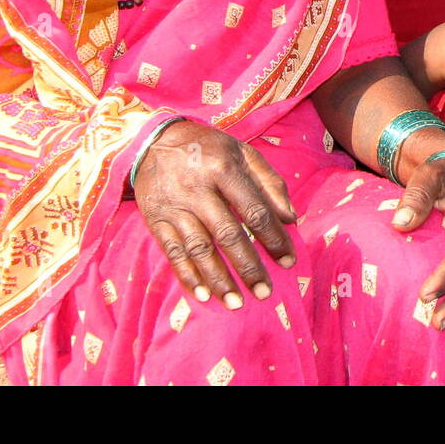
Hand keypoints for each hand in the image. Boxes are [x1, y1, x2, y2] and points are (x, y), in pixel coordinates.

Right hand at [134, 119, 297, 307]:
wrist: (153, 141)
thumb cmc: (208, 148)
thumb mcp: (243, 152)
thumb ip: (270, 182)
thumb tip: (290, 219)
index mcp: (224, 169)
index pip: (255, 210)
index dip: (274, 239)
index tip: (288, 262)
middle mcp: (198, 189)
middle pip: (227, 235)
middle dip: (248, 267)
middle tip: (265, 292)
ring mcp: (174, 206)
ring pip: (199, 249)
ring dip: (218, 279)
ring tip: (236, 303)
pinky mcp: (155, 219)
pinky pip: (172, 252)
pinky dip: (187, 275)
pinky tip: (203, 294)